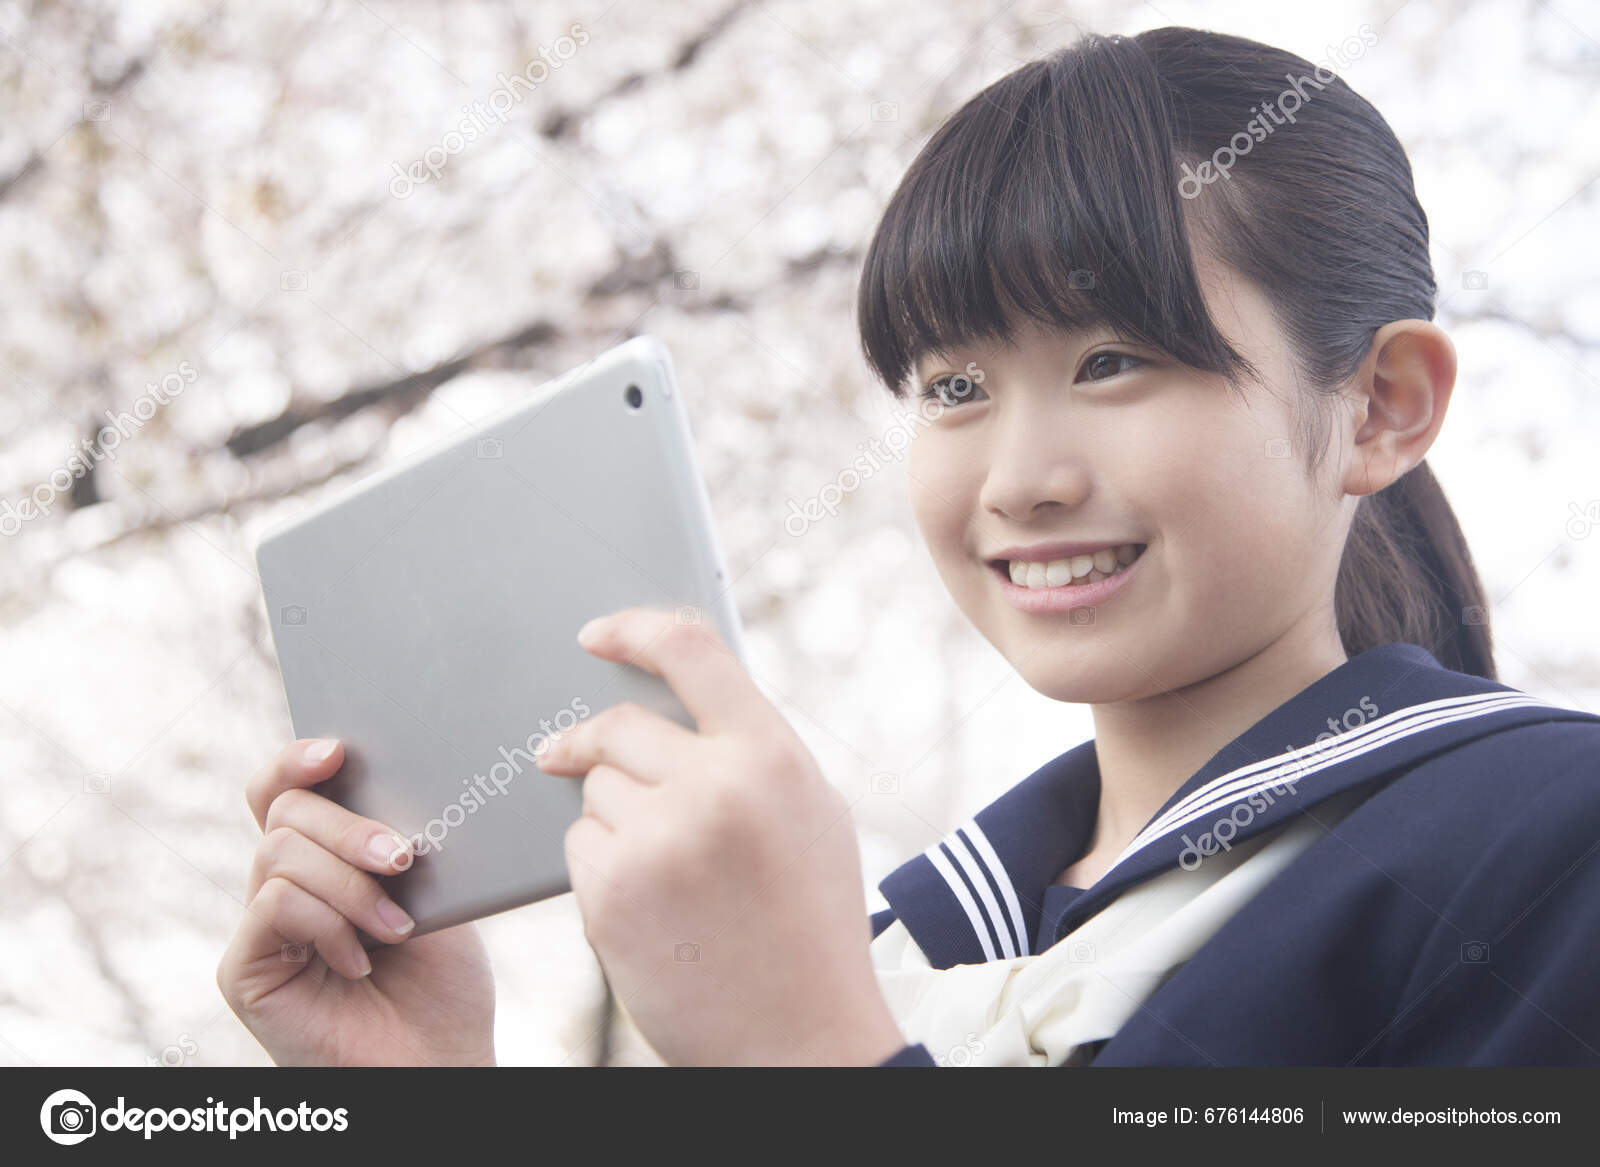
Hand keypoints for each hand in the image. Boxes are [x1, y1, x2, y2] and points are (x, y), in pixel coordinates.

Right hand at [217, 739, 495, 1064]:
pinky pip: (275, 905)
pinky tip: (360, 958)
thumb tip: (395, 776)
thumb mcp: (433, 894)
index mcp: (324, 860)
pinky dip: (327, 922)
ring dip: (350, 884)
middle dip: (349, 826)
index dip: (298, 759)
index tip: (337, 749)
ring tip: (397, 927)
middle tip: (403, 858)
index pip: (287, 790)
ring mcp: (260, 928)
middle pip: (285, 811)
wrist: (440, 1061)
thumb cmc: (442, 984)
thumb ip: (396, 841)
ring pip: (281, 853)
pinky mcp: (244, 969)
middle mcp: (283, 887)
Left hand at [540, 606, 904, 1065]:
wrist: (803, 1037)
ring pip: (594, 790)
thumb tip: (678, 702)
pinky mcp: (614, 891)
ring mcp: (660, 838)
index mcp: (772, 755)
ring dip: (612, 819)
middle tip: (565, 753)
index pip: (690, 649)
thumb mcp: (811, 814)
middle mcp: (715, 785)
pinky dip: (599, 869)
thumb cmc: (810, 924)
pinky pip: (579, 847)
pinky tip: (647, 908)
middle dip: (591, 742)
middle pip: (619, 724)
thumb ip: (751, 751)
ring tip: (668, 874)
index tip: (597, 634)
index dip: (635, 629)